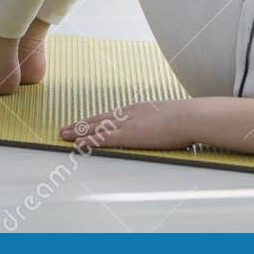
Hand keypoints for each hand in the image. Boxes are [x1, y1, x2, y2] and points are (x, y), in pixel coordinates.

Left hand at [59, 101, 196, 150]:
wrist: (189, 117)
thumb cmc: (185, 118)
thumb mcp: (167, 116)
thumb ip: (158, 122)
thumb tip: (161, 128)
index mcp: (137, 109)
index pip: (109, 115)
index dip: (94, 120)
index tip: (83, 123)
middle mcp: (128, 114)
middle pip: (98, 120)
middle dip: (80, 125)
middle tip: (64, 129)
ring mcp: (127, 124)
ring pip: (96, 128)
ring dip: (78, 132)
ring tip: (63, 135)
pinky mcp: (129, 135)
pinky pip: (103, 139)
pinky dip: (89, 141)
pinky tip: (78, 143)